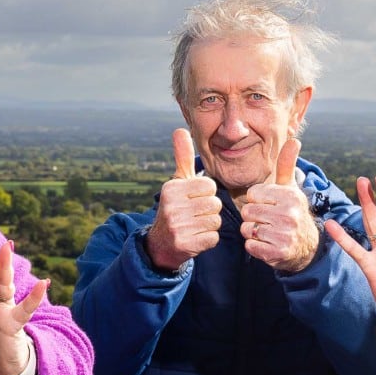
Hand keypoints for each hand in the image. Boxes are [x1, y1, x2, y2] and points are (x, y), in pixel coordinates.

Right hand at [145, 127, 222, 271]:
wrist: (160, 243)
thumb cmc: (176, 207)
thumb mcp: (177, 182)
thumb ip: (182, 157)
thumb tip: (180, 129)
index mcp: (171, 188)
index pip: (209, 185)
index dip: (206, 193)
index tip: (194, 199)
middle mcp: (171, 206)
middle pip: (214, 204)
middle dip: (209, 210)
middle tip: (195, 214)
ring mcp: (177, 227)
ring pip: (215, 221)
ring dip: (209, 225)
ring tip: (195, 225)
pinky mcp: (184, 245)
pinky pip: (212, 238)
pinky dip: (208, 239)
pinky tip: (195, 237)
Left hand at [239, 138, 318, 272]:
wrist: (306, 246)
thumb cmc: (292, 212)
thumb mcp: (290, 188)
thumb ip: (287, 164)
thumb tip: (294, 140)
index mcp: (290, 196)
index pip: (253, 194)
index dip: (256, 200)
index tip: (269, 205)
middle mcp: (289, 215)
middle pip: (247, 212)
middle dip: (253, 217)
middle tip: (267, 220)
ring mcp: (284, 235)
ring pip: (247, 229)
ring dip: (253, 232)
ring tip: (267, 231)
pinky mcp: (277, 253)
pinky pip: (250, 246)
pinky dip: (255, 246)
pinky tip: (267, 244)